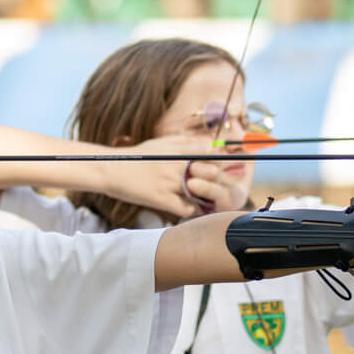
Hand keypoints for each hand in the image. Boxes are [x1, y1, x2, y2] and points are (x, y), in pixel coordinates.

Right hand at [108, 133, 246, 218]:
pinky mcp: (161, 199)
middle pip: (212, 172)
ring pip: (202, 191)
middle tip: (233, 184)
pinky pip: (187, 208)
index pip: (212, 152)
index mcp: (178, 149)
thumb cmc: (138, 156)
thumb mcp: (161, 144)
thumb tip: (209, 144)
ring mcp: (170, 183)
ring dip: (211, 197)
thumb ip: (185, 144)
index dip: (230, 158)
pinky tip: (197, 209)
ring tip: (216, 199)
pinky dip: (195, 210)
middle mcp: (177, 164)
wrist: (111, 169)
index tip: (242, 162)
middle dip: (224, 179)